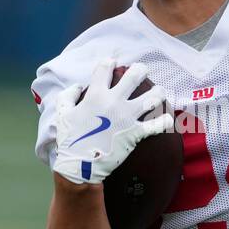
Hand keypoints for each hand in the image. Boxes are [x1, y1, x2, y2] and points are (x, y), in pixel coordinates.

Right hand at [52, 60, 172, 184]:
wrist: (80, 165)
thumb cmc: (70, 139)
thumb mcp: (61, 114)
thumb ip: (67, 96)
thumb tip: (77, 87)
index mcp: (96, 94)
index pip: (105, 68)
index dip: (109, 62)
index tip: (112, 63)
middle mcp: (114, 102)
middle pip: (134, 76)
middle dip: (141, 70)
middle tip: (142, 71)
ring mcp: (127, 117)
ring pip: (152, 97)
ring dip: (158, 93)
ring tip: (158, 93)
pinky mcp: (136, 133)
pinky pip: (157, 125)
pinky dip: (164, 121)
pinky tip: (166, 119)